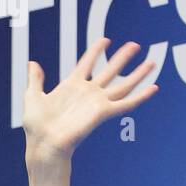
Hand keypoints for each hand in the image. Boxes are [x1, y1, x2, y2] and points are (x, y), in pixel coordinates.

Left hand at [23, 37, 158, 166]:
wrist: (44, 144)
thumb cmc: (36, 127)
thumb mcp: (32, 97)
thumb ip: (35, 80)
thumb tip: (32, 62)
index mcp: (71, 87)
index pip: (87, 63)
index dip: (95, 51)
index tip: (105, 40)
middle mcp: (87, 93)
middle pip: (110, 70)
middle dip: (122, 58)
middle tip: (135, 44)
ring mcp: (96, 103)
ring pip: (123, 85)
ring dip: (138, 74)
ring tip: (152, 62)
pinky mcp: (103, 113)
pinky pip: (126, 104)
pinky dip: (140, 97)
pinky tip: (153, 88)